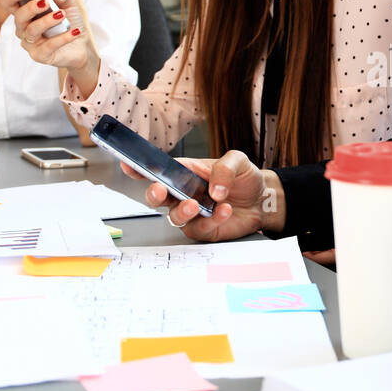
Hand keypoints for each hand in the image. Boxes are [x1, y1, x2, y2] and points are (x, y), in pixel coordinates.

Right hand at [3, 0, 94, 72]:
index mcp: (25, 12)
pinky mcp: (39, 55)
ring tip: (62, 15)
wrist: (81, 45)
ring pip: (32, 30)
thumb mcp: (69, 4)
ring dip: (47, 21)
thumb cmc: (69, 22)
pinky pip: (48, 46)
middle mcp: (23, 27)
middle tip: (45, 2)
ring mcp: (30, 43)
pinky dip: (63, 38)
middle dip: (31, 8)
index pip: (8, 3)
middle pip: (19, 17)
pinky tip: (74, 31)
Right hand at [127, 150, 281, 241]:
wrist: (263, 201)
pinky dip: (211, 220)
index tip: (128, 166)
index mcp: (185, 173)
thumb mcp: (238, 161)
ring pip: (174, 216)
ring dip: (182, 210)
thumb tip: (212, 189)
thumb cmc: (244, 178)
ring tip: (196, 205)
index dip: (139, 169)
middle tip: (160, 190)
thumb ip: (224, 169)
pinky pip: (199, 228)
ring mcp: (192, 213)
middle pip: (156, 197)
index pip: (158, 170)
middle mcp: (183, 194)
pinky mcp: (203, 229)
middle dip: (153, 194)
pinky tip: (224, 210)